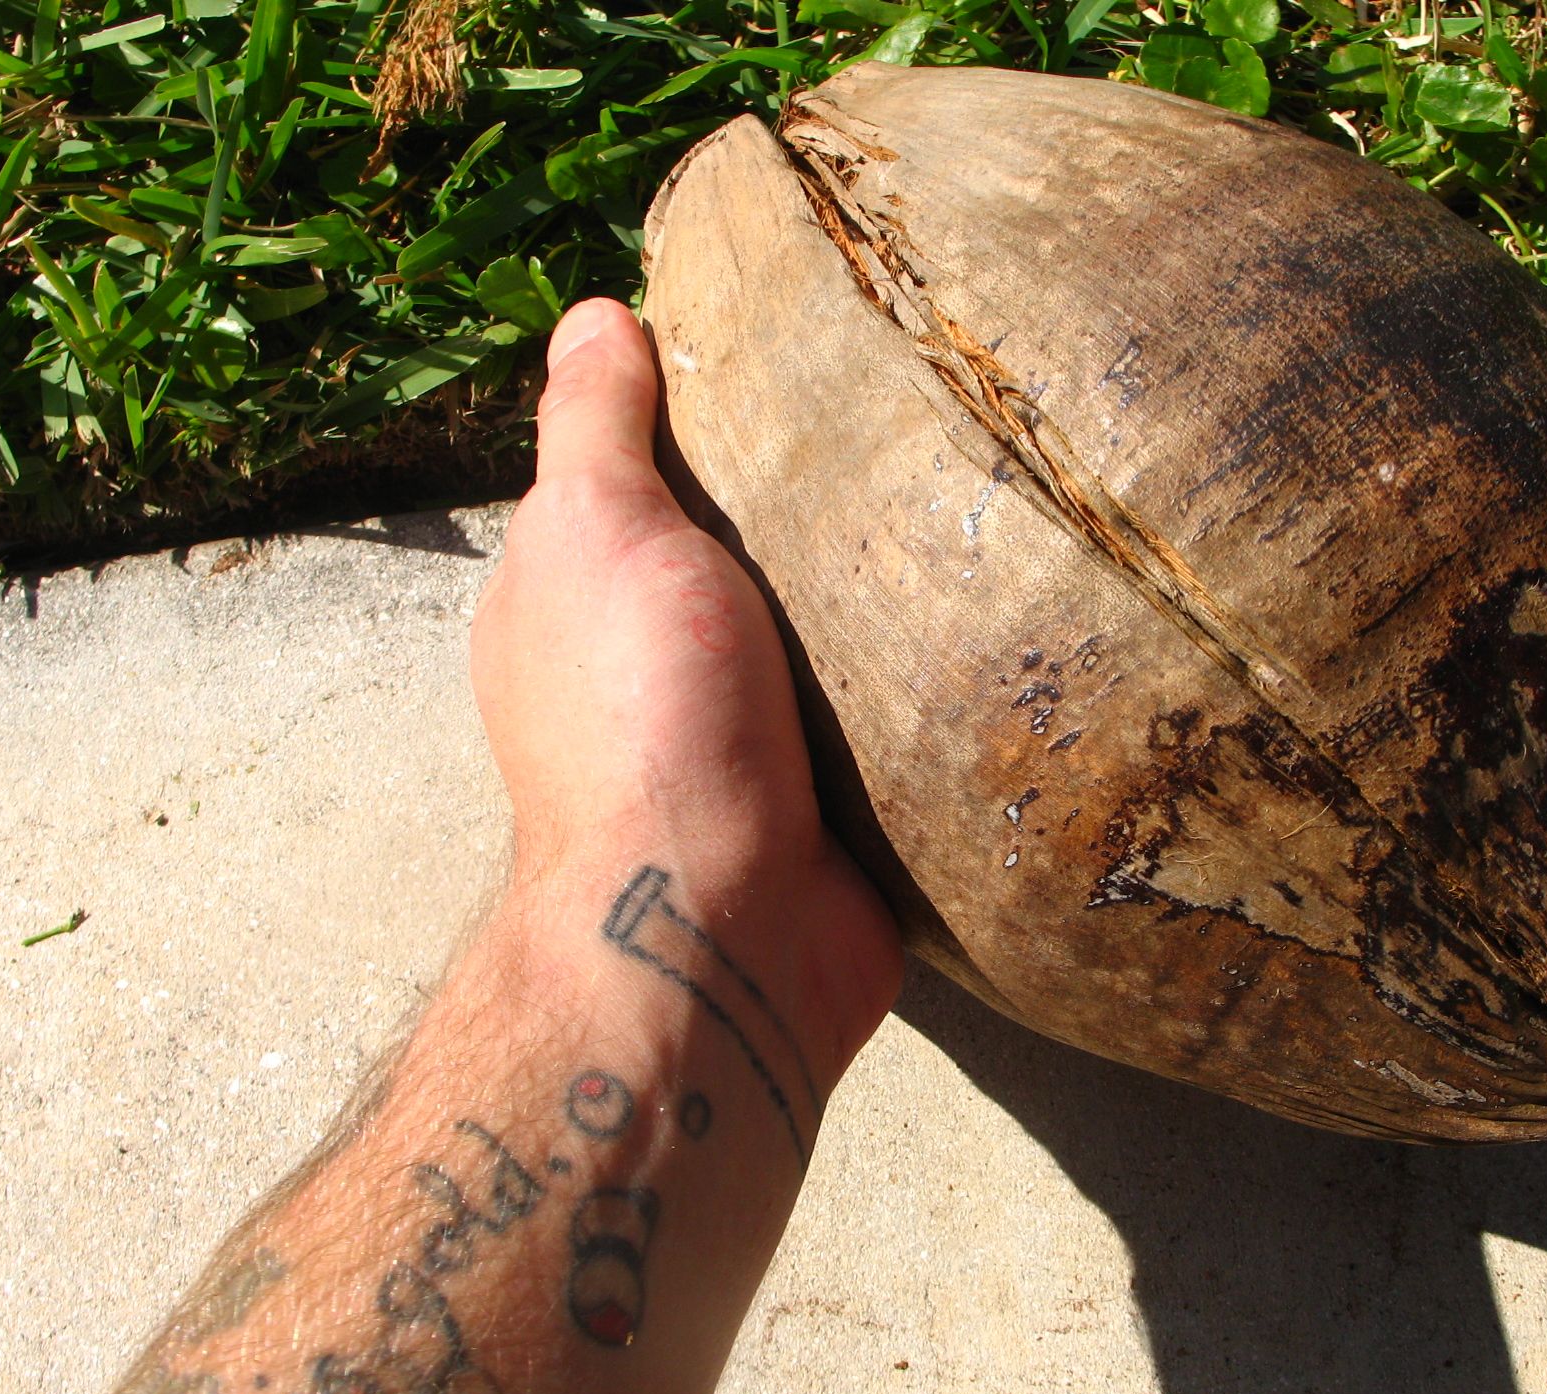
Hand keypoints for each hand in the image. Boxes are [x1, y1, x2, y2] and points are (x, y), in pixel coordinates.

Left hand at [470, 297, 900, 1081]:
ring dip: (869, 590)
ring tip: (966, 497)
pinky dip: (910, 675)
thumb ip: (595, 427)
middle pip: (733, 550)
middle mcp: (642, 670)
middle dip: (803, 499)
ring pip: (810, 633)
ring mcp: (733, 740)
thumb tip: (596, 314)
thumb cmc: (644, 716)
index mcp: (568, 600)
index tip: (795, 346)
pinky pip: (872, 714)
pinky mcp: (821, 799)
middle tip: (911, 416)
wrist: (723, 926)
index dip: (699, 410)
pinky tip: (978, 617)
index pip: (632, 475)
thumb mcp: (597, 531)